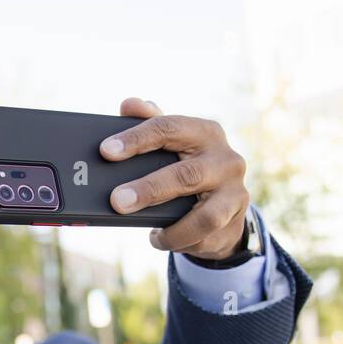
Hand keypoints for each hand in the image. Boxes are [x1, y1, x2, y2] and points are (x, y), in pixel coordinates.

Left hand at [99, 97, 249, 260]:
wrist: (224, 204)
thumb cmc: (188, 166)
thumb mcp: (172, 144)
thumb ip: (151, 123)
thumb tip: (129, 104)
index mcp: (205, 132)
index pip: (169, 128)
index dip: (136, 138)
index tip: (106, 151)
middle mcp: (226, 159)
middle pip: (185, 174)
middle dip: (148, 189)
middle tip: (117, 201)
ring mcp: (235, 191)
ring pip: (203, 215)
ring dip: (172, 228)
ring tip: (147, 231)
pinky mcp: (235, 219)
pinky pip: (204, 235)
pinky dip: (179, 239)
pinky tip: (160, 238)